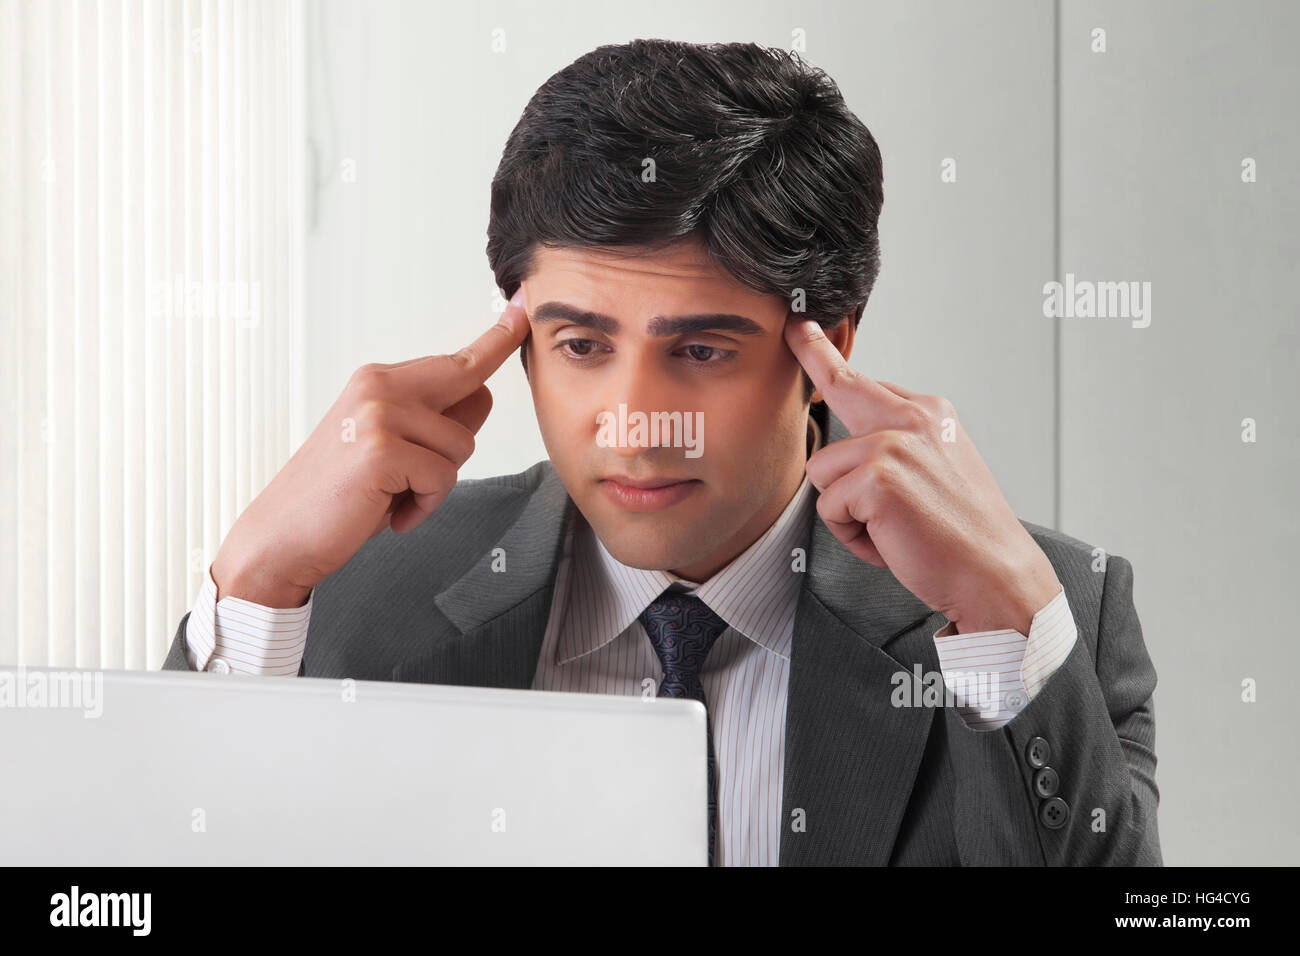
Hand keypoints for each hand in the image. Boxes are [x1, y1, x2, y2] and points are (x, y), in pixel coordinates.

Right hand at [211, 292, 530, 606]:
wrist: (280, 537)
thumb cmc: (338, 497)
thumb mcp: (390, 449)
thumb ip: (434, 421)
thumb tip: (482, 395)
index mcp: (379, 381)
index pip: (455, 359)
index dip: (497, 338)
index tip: (523, 306)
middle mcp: (379, 386)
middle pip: (471, 391)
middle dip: (459, 435)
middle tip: (416, 471)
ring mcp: (379, 414)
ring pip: (461, 447)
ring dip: (435, 486)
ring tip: (390, 497)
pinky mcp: (381, 449)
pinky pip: (442, 479)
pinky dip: (424, 506)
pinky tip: (389, 514)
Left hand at [784, 318, 1059, 634]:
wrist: (995, 574)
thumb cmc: (964, 535)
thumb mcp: (938, 470)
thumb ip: (900, 444)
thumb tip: (855, 439)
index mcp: (931, 415)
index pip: (869, 382)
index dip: (832, 360)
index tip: (806, 328)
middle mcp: (913, 419)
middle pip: (841, 384)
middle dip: (813, 354)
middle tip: (796, 329)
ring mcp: (893, 444)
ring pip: (823, 471)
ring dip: (846, 511)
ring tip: (891, 529)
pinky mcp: (877, 477)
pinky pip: (830, 507)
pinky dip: (851, 535)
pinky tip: (891, 541)